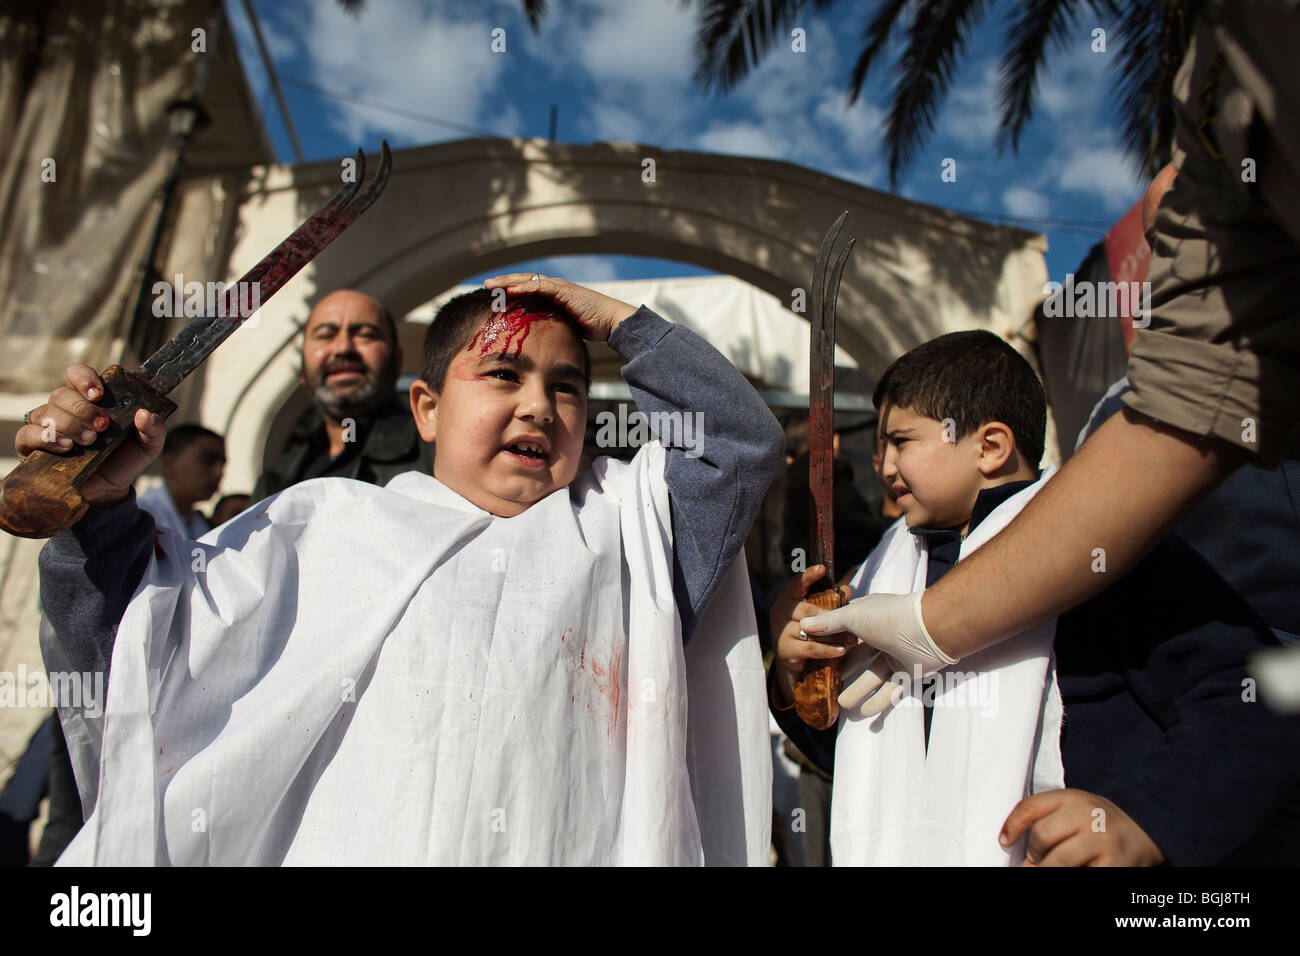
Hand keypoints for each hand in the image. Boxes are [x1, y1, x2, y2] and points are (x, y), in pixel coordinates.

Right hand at [15, 365, 165, 507]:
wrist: (109, 491)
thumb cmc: (124, 459)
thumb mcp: (148, 445)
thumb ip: (154, 429)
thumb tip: (145, 414)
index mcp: (91, 400)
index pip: (78, 374)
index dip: (85, 379)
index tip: (99, 395)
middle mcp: (66, 408)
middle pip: (62, 394)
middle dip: (83, 409)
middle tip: (102, 427)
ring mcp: (47, 426)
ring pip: (46, 412)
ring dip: (69, 425)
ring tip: (89, 441)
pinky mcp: (33, 446)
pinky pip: (27, 433)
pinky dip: (45, 437)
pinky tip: (65, 447)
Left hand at [482, 273, 636, 341]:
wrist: (611, 322)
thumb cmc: (592, 327)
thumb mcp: (565, 328)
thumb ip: (551, 329)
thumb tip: (538, 343)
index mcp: (552, 296)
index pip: (526, 289)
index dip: (510, 290)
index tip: (494, 295)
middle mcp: (554, 288)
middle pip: (523, 281)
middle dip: (504, 282)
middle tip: (486, 285)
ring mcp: (558, 287)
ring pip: (528, 281)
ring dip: (508, 282)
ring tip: (492, 285)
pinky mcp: (564, 290)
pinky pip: (540, 287)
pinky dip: (524, 288)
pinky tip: (511, 290)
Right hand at [769, 566, 851, 707]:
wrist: (791, 662)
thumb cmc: (807, 631)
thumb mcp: (817, 613)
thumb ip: (830, 601)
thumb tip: (848, 589)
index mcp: (788, 598)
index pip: (798, 583)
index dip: (809, 575)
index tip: (821, 568)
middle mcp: (781, 611)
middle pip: (809, 609)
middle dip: (832, 614)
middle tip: (852, 618)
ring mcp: (781, 631)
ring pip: (812, 629)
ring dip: (834, 634)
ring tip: (852, 639)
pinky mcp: (785, 650)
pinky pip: (811, 648)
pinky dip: (828, 650)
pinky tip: (841, 651)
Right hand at [800, 591, 956, 715]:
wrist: (931, 629)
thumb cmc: (889, 617)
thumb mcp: (852, 617)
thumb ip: (828, 623)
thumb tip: (804, 625)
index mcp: (867, 617)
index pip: (844, 630)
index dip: (831, 642)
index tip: (815, 655)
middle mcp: (880, 634)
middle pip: (858, 656)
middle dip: (843, 670)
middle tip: (827, 684)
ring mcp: (895, 653)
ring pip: (873, 676)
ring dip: (858, 690)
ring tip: (842, 705)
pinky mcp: (909, 671)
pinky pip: (892, 688)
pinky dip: (879, 701)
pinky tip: (865, 714)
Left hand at [1000, 789, 1166, 866]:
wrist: (1151, 830)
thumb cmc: (1103, 822)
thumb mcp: (1075, 808)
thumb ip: (1047, 817)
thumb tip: (1015, 846)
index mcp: (1074, 798)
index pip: (1031, 807)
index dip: (1012, 825)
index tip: (1004, 840)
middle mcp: (1089, 815)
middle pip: (1042, 836)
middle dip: (1033, 854)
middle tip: (1035, 861)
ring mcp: (1103, 841)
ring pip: (1058, 861)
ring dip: (1046, 869)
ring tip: (1049, 868)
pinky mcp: (1115, 866)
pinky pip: (1081, 874)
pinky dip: (1071, 875)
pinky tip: (1077, 870)